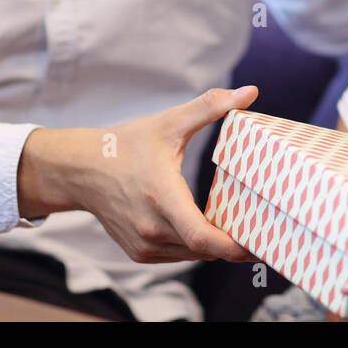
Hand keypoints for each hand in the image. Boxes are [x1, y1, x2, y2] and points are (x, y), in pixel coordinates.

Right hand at [17, 85, 259, 263]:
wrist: (81, 169)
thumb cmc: (126, 145)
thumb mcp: (170, 122)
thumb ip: (210, 106)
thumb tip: (250, 92)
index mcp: (161, 198)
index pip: (202, 237)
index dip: (234, 246)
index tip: (261, 242)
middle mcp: (151, 229)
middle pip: (205, 250)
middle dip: (236, 245)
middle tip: (265, 233)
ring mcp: (143, 246)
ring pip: (193, 255)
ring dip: (216, 247)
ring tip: (244, 230)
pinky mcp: (139, 252)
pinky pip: (178, 256)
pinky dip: (196, 247)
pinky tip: (211, 230)